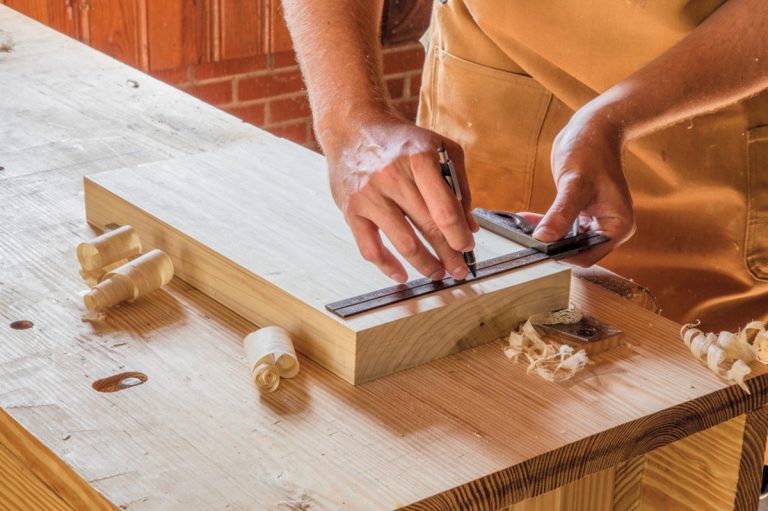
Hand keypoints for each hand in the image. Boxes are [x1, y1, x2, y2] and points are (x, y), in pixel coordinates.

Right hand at [323, 113, 478, 282]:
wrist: (352, 128)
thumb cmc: (399, 141)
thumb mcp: (437, 149)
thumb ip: (458, 185)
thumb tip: (469, 226)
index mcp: (420, 159)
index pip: (446, 209)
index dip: (460, 236)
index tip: (467, 248)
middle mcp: (393, 176)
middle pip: (429, 228)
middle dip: (449, 255)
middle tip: (459, 270)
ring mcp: (370, 195)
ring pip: (403, 243)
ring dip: (425, 265)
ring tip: (437, 273)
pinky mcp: (352, 209)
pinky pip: (370, 248)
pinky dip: (387, 267)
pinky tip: (401, 275)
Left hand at [533, 106, 635, 265]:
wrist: (592, 129)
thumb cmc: (591, 150)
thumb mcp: (575, 183)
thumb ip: (561, 213)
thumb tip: (544, 237)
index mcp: (618, 226)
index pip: (588, 255)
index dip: (563, 255)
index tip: (539, 249)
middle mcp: (610, 227)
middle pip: (577, 249)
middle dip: (552, 245)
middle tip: (525, 239)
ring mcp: (596, 222)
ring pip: (566, 240)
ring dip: (546, 235)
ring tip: (523, 227)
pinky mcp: (582, 214)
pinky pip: (562, 227)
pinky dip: (546, 224)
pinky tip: (527, 218)